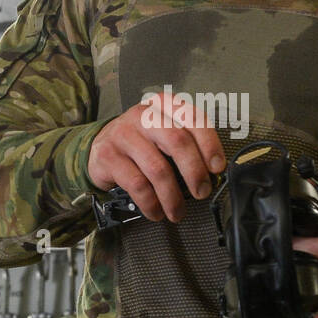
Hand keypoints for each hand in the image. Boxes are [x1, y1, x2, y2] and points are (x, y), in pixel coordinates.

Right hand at [87, 92, 225, 222]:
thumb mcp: (164, 133)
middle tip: (202, 192)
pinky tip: (156, 211)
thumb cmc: (142, 142)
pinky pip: (137, 184)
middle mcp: (143, 114)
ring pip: (157, 168)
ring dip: (172, 196)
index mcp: (164, 105)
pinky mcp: (108, 155)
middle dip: (194, 172)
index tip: (217, 168)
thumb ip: (188, 145)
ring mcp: (123, 133)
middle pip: (177, 141)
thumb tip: (212, 173)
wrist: (100, 146)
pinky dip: (150, 203)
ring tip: (177, 212)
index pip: (193, 118)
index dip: (209, 144)